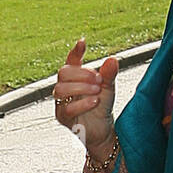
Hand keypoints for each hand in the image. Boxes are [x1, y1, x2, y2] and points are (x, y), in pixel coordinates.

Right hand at [54, 37, 117, 160]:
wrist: (102, 130)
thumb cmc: (101, 107)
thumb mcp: (108, 88)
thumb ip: (109, 74)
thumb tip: (112, 59)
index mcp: (75, 77)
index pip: (71, 60)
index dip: (75, 51)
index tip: (82, 42)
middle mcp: (65, 87)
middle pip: (63, 72)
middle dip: (82, 74)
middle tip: (99, 80)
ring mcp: (61, 102)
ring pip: (60, 89)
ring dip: (80, 87)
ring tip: (97, 91)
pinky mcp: (63, 117)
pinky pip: (66, 108)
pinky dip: (81, 103)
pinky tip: (94, 101)